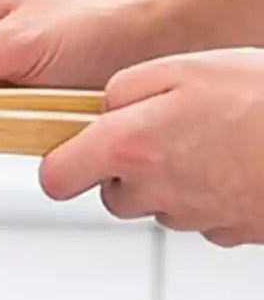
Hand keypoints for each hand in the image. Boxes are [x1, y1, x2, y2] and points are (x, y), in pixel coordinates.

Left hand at [39, 48, 263, 246]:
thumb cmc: (261, 96)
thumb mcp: (182, 68)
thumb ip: (123, 92)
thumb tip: (98, 115)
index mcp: (129, 147)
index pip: (56, 179)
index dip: (64, 164)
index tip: (77, 149)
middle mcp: (152, 189)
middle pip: (111, 193)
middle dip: (126, 168)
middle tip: (167, 130)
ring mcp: (190, 216)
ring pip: (157, 203)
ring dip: (171, 178)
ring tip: (213, 139)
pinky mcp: (226, 231)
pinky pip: (200, 214)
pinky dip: (210, 192)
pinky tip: (237, 162)